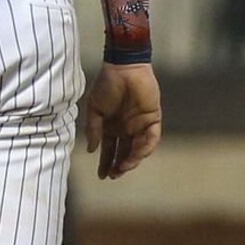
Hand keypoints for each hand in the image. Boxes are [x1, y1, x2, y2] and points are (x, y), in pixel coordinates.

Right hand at [84, 62, 161, 178]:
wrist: (124, 68)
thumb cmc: (106, 85)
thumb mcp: (94, 109)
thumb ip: (93, 129)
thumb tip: (91, 150)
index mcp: (111, 127)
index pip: (109, 149)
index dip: (105, 163)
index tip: (102, 176)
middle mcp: (126, 129)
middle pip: (124, 152)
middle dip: (119, 166)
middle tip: (114, 175)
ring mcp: (140, 125)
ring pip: (138, 149)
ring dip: (131, 160)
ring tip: (123, 168)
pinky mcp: (153, 119)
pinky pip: (151, 138)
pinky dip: (145, 147)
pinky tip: (137, 154)